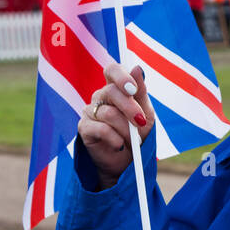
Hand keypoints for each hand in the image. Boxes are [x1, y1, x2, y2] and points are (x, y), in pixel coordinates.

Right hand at [78, 62, 154, 186]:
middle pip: (111, 91)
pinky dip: (115, 138)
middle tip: (140, 122)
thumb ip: (141, 92)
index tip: (132, 89)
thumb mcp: (146, 113)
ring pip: (108, 113)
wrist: (128, 162)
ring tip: (133, 140)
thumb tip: (138, 67)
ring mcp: (90, 111)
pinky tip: (119, 145)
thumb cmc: (137, 134)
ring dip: (126, 129)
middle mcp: (100, 97)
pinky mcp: (84, 128)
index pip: (112, 70)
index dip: (121, 76)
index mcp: (115, 88)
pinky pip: (100, 129)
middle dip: (130, 108)